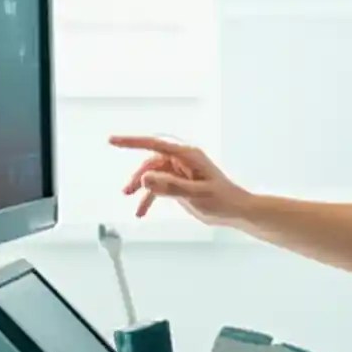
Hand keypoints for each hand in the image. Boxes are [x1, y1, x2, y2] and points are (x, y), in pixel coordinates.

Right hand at [109, 135, 251, 224]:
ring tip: (133, 201)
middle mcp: (183, 160)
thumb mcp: (196, 194)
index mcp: (188, 156)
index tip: (113, 140)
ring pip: (154, 175)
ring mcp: (181, 171)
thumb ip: (170, 187)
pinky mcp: (181, 183)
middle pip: (152, 162)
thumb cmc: (223, 200)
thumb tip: (146, 178)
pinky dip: (150, 198)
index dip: (132, 141)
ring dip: (142, 188)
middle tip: (127, 190)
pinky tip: (142, 211)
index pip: (155, 144)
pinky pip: (160, 186)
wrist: (238, 211)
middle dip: (138, 175)